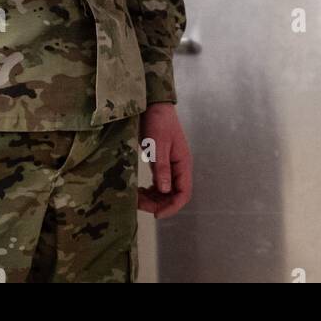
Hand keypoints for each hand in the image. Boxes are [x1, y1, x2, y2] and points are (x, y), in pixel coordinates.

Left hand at [136, 102, 191, 218]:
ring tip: (137, 196)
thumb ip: (162, 167)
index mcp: (183, 163)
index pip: (183, 193)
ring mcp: (170, 166)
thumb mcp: (158, 145)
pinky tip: (140, 190)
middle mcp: (178, 167)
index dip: (172, 207)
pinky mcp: (161, 163)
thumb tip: (166, 191)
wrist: (153, 105)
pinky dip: (151, 191)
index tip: (156, 214)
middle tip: (138, 202)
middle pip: (173, 195)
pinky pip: (159, 184)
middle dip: (158, 203)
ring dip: (153, 198)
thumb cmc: (158, 122)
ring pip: (165, 191)